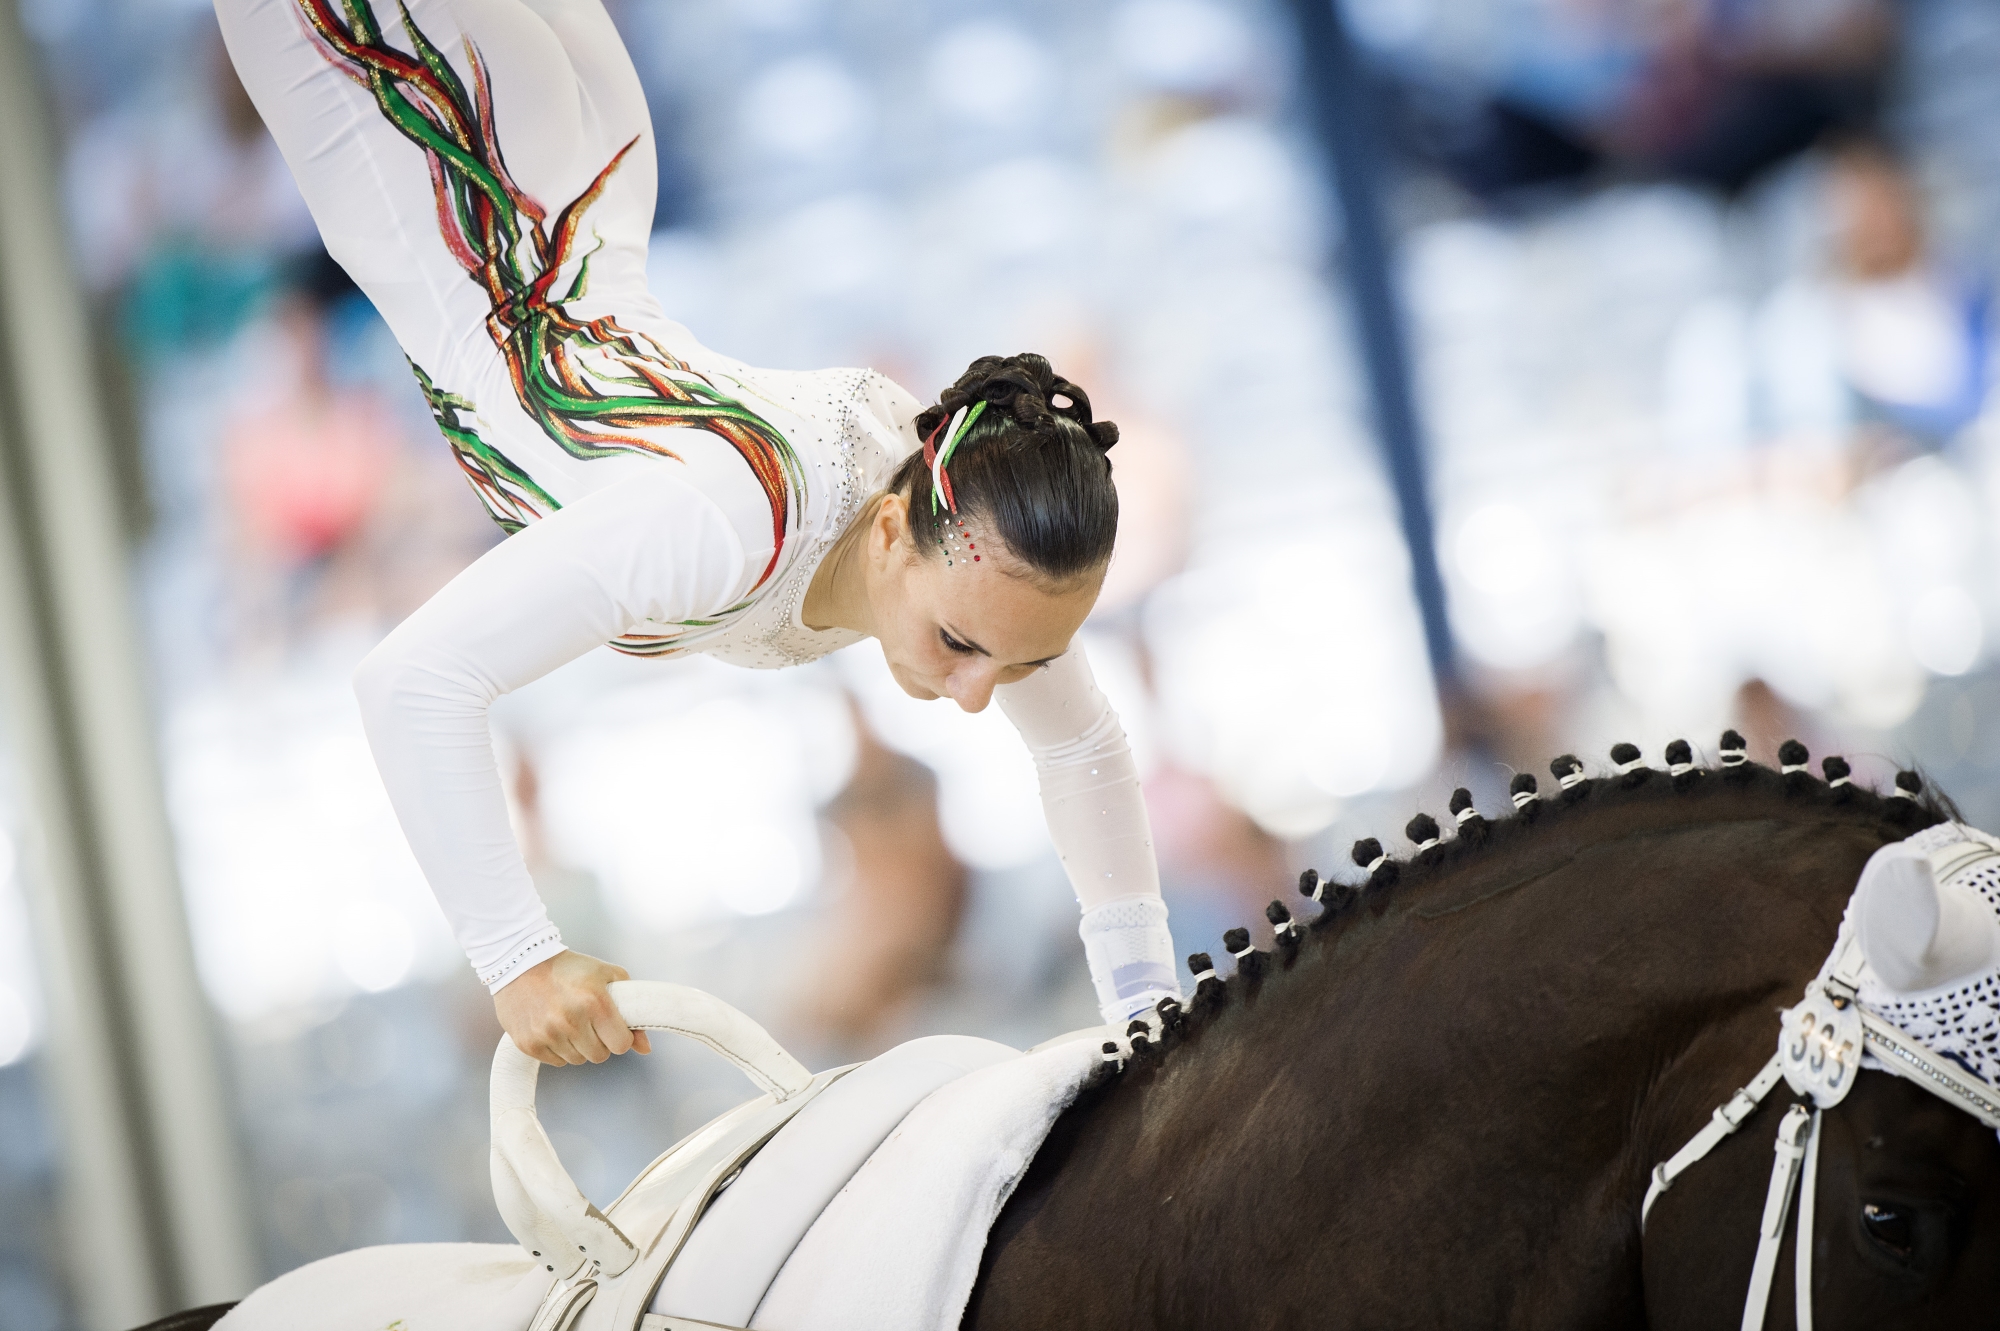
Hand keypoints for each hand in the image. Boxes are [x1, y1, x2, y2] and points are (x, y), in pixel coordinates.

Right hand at [493, 950, 652, 1066]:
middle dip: (599, 1042)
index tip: (612, 1028)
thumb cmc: (569, 968)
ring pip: (577, 1060)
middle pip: (599, 1056)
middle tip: (589, 1023)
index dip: (620, 1037)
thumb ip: (632, 1010)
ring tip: (569, 1022)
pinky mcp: (529, 1043)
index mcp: (595, 1002)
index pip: (621, 1045)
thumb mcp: (607, 976)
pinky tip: (553, 1027)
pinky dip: (557, 1049)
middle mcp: (571, 1020)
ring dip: (577, 1046)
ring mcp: (547, 1033)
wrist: (520, 963)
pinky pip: (556, 1062)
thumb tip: (645, 1048)